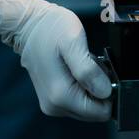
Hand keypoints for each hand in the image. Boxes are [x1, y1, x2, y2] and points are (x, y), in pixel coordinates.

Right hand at [0, 0, 111, 120]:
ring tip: (84, 64)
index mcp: (61, 96)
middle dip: (100, 90)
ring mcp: (52, 104)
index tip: (104, 72)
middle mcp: (55, 106)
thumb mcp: (73, 43)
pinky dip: (83, 86)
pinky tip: (77, 69)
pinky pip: (77, 100)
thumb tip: (105, 92)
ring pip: (87, 106)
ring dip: (92, 87)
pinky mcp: (52, 99)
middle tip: (93, 64)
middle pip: (94, 111)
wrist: (28, 26)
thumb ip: (88, 71)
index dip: (109, 93)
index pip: (100, 112)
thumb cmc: (51, 29)